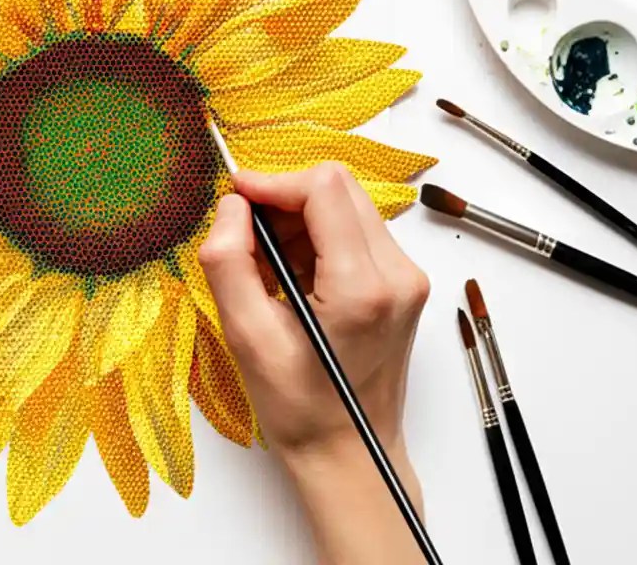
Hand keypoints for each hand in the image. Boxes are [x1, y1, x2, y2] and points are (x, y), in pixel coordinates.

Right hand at [199, 163, 428, 563]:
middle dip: (285, 199)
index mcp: (362, 288)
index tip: (235, 199)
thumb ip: (229, 262)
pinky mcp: (404, 285)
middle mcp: (398, 275)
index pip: (324, 188)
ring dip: (301, 220)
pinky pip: (357, 233)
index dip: (272, 182)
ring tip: (268, 266)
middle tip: (247, 235)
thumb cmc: (300, 409)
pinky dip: (319, 240)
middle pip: (339, 188)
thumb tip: (231, 207)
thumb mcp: (246, 338)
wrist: (349, 453)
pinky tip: (294, 277)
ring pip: (348, 206)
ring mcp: (407, 279)